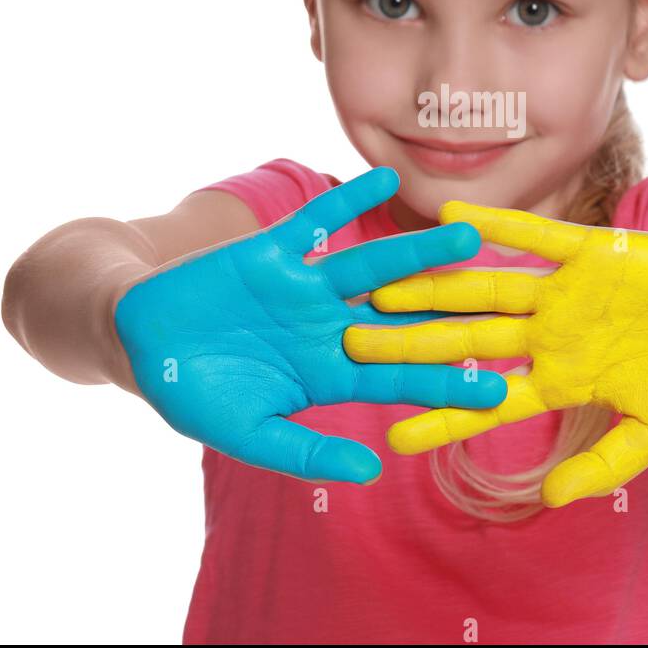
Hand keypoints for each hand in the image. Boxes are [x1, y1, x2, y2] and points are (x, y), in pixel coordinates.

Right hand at [112, 168, 507, 483]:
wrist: (137, 340)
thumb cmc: (191, 393)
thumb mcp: (246, 432)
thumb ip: (304, 449)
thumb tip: (371, 470)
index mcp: (329, 373)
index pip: (399, 377)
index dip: (446, 383)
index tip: (501, 390)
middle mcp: (330, 327)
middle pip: (402, 318)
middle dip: (452, 313)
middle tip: (509, 303)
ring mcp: (306, 287)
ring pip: (373, 266)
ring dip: (418, 250)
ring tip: (467, 233)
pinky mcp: (275, 251)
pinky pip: (317, 220)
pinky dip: (346, 199)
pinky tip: (384, 178)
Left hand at [344, 201, 647, 506]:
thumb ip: (606, 464)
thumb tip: (551, 502)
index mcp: (561, 378)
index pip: (491, 401)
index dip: (444, 415)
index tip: (393, 432)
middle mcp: (550, 333)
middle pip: (469, 342)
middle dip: (413, 346)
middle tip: (352, 347)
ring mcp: (565, 290)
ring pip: (486, 290)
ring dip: (435, 288)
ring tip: (379, 288)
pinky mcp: (590, 250)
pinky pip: (535, 238)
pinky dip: (495, 229)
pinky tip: (448, 220)